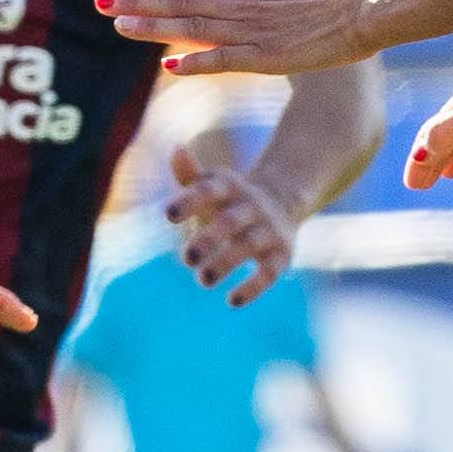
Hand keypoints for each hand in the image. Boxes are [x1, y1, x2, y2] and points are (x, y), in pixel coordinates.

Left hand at [99, 0, 382, 78]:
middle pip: (179, 1)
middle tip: (97, 2)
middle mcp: (242, 4)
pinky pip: (225, 60)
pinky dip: (196, 62)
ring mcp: (252, 31)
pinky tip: (168, 67)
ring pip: (192, 28)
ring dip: (153, 28)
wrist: (370, 11)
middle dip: (137, 2)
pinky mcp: (267, 57)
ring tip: (118, 26)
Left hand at [170, 149, 301, 300]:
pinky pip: (270, 272)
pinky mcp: (282, 255)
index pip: (208, 191)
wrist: (283, 201)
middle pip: (229, 221)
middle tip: (186, 258)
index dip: (189, 201)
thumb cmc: (231, 199)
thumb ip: (190, 175)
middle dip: (208, 240)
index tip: (168, 215)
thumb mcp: (213, 185)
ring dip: (226, 263)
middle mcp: (251, 207)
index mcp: (230, 189)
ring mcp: (268, 231)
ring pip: (249, 246)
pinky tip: (232, 301)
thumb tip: (176, 150)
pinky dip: (253, 287)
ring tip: (202, 280)